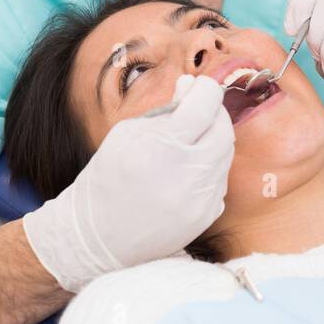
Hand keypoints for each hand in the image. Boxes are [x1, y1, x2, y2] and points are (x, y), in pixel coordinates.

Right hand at [22, 75, 234, 291]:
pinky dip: (209, 168)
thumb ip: (164, 110)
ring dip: (213, 140)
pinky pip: (221, 180)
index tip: (199, 88)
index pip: (205, 105)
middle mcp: (184, 176)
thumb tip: (192, 86)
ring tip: (189, 143)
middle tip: (199, 112)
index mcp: (159, 148)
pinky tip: (187, 171)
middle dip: (214, 114)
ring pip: (226, 154)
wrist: (98, 236)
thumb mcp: (126, 135)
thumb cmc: (108, 178)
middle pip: (223, 129)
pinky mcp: (206, 216)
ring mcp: (199, 200)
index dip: (205, 90)